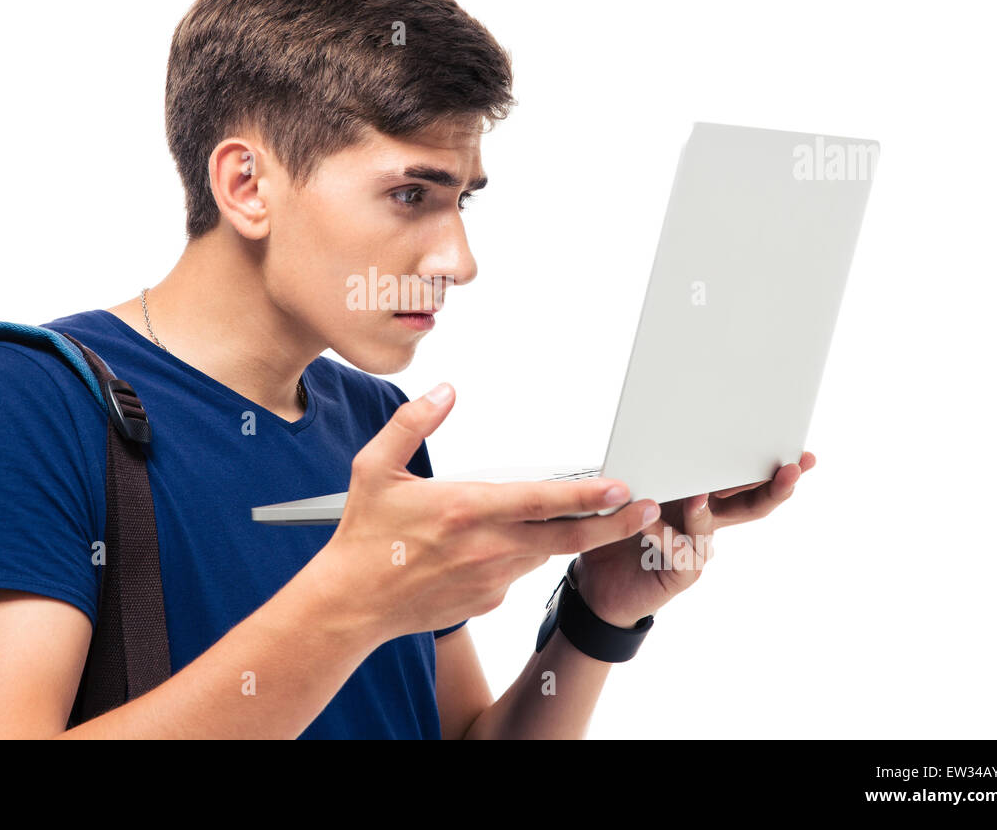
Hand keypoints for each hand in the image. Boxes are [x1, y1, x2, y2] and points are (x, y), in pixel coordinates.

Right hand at [318, 383, 662, 641]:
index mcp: (466, 511)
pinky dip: (523, 554)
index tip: (621, 487)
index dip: (587, 495)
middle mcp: (486, 548)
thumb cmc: (363, 536)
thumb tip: (445, 390)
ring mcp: (490, 579)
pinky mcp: (486, 601)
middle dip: (613, 524)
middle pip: (566, 538)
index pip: (542, 502)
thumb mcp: (374, 467)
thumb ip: (412, 423)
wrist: (351, 604)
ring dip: (565, 535)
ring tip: (587, 515)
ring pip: (544, 552)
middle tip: (646, 508)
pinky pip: (518, 571)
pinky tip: (503, 542)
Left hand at [573, 452, 816, 627]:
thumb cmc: (620, 526)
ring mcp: (698, 547)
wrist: (600, 582)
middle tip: (794, 467)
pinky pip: (676, 549)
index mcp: (703, 494)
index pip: (741, 476)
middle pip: (750, 503)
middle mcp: (707, 520)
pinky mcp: (681, 571)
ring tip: (698, 493)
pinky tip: (648, 520)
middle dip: (774, 485)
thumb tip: (657, 426)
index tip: (798, 448)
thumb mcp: (633, 486)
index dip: (768, 463)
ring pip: (710, 526)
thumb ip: (650, 465)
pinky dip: (662, 533)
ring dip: (703, 508)